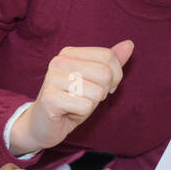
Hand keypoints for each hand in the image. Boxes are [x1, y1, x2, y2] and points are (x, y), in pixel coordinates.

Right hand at [7, 41, 133, 155]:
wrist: (41, 125)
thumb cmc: (70, 102)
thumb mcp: (94, 80)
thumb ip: (110, 63)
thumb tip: (129, 44)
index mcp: (69, 53)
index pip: (108, 56)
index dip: (115, 76)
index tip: (102, 87)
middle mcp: (59, 61)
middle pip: (105, 73)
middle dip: (102, 92)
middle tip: (85, 98)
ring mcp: (52, 78)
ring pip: (97, 92)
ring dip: (90, 104)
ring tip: (74, 105)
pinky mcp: (50, 98)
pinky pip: (86, 106)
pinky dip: (81, 113)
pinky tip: (68, 112)